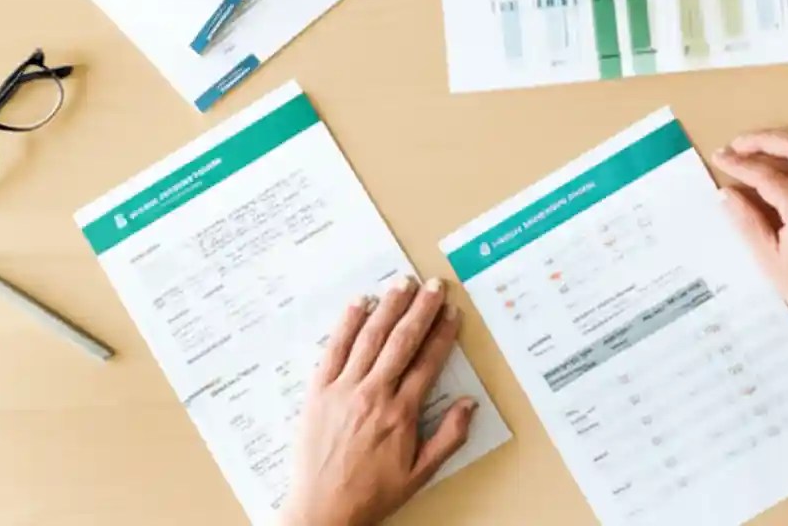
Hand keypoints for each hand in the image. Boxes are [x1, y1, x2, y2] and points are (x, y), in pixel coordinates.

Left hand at [280, 277, 476, 525]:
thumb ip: (448, 437)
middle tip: (434, 286)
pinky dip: (346, 324)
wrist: (323, 511)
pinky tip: (359, 304)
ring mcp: (343, 390)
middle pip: (402, 341)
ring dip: (388, 307)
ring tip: (402, 284)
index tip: (452, 313)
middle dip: (420, 309)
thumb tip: (469, 404)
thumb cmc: (371, 494)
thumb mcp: (420, 473)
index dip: (443, 334)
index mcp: (401, 414)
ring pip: (370, 338)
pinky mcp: (318, 392)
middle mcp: (373, 395)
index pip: (427, 362)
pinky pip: (334, 349)